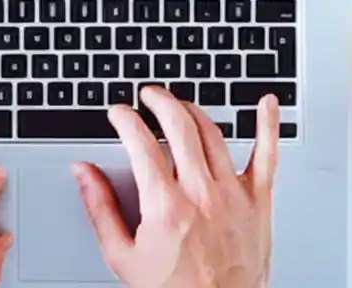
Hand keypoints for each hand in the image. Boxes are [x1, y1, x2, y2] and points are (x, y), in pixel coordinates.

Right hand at [73, 87, 281, 287]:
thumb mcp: (122, 256)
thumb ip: (100, 208)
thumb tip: (84, 173)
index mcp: (165, 206)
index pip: (141, 143)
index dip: (126, 119)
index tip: (119, 112)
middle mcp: (201, 193)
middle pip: (179, 126)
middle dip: (159, 101)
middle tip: (148, 95)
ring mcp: (233, 194)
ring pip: (213, 133)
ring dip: (193, 110)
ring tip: (179, 105)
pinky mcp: (259, 201)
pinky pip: (268, 155)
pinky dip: (268, 125)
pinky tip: (266, 103)